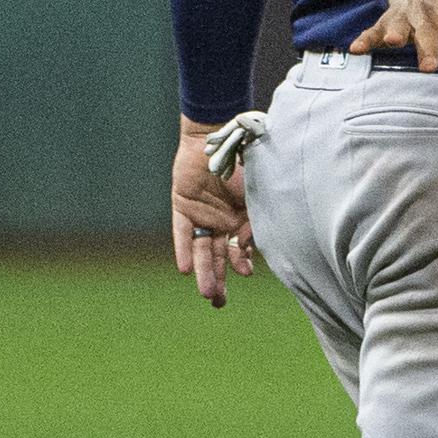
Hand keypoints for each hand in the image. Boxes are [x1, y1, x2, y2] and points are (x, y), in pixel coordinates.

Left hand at [171, 117, 253, 308]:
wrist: (220, 134)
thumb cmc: (247, 162)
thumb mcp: (256, 196)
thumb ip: (251, 224)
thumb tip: (244, 250)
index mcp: (242, 220)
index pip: (238, 250)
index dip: (241, 262)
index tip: (246, 273)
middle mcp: (221, 222)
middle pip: (217, 257)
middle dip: (219, 280)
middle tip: (218, 302)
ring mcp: (202, 215)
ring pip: (201, 250)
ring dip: (204, 271)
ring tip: (208, 293)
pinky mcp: (182, 206)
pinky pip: (181, 233)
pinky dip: (183, 250)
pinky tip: (185, 269)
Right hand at [350, 0, 437, 83]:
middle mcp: (427, 12)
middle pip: (429, 30)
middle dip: (428, 48)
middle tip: (429, 69)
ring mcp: (404, 15)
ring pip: (400, 24)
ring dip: (396, 32)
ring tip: (393, 42)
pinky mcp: (385, 20)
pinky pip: (373, 29)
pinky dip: (365, 38)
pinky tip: (356, 48)